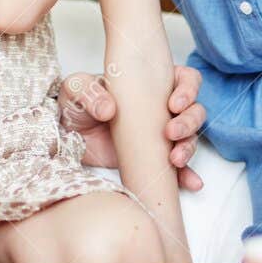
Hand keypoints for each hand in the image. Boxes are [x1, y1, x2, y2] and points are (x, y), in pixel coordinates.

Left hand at [58, 66, 206, 189]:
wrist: (68, 137)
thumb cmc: (75, 105)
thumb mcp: (75, 90)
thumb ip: (89, 93)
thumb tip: (109, 108)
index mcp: (150, 84)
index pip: (184, 80)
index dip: (187, 89)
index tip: (174, 103)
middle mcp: (161, 107)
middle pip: (193, 110)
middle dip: (189, 122)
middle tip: (171, 133)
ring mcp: (160, 134)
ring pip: (190, 137)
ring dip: (188, 147)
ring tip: (175, 159)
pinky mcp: (155, 157)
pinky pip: (179, 167)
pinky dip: (187, 175)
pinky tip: (191, 182)